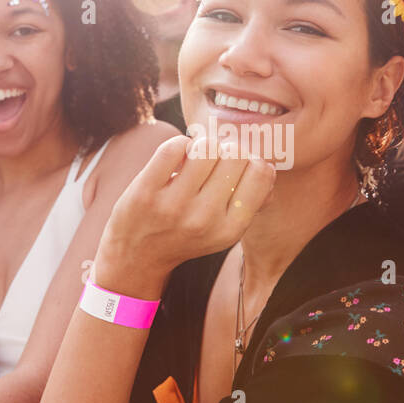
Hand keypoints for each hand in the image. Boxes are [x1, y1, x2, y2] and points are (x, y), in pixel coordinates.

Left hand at [94, 135, 275, 295]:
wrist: (136, 258)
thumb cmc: (186, 236)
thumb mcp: (223, 232)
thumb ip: (251, 204)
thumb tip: (267, 169)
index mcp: (230, 229)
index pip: (261, 173)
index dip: (251, 161)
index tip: (236, 168)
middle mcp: (204, 219)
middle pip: (235, 155)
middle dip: (226, 151)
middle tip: (212, 164)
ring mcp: (173, 205)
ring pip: (206, 147)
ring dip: (201, 147)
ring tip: (194, 160)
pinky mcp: (145, 192)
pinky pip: (174, 147)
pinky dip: (179, 144)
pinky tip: (176, 158)